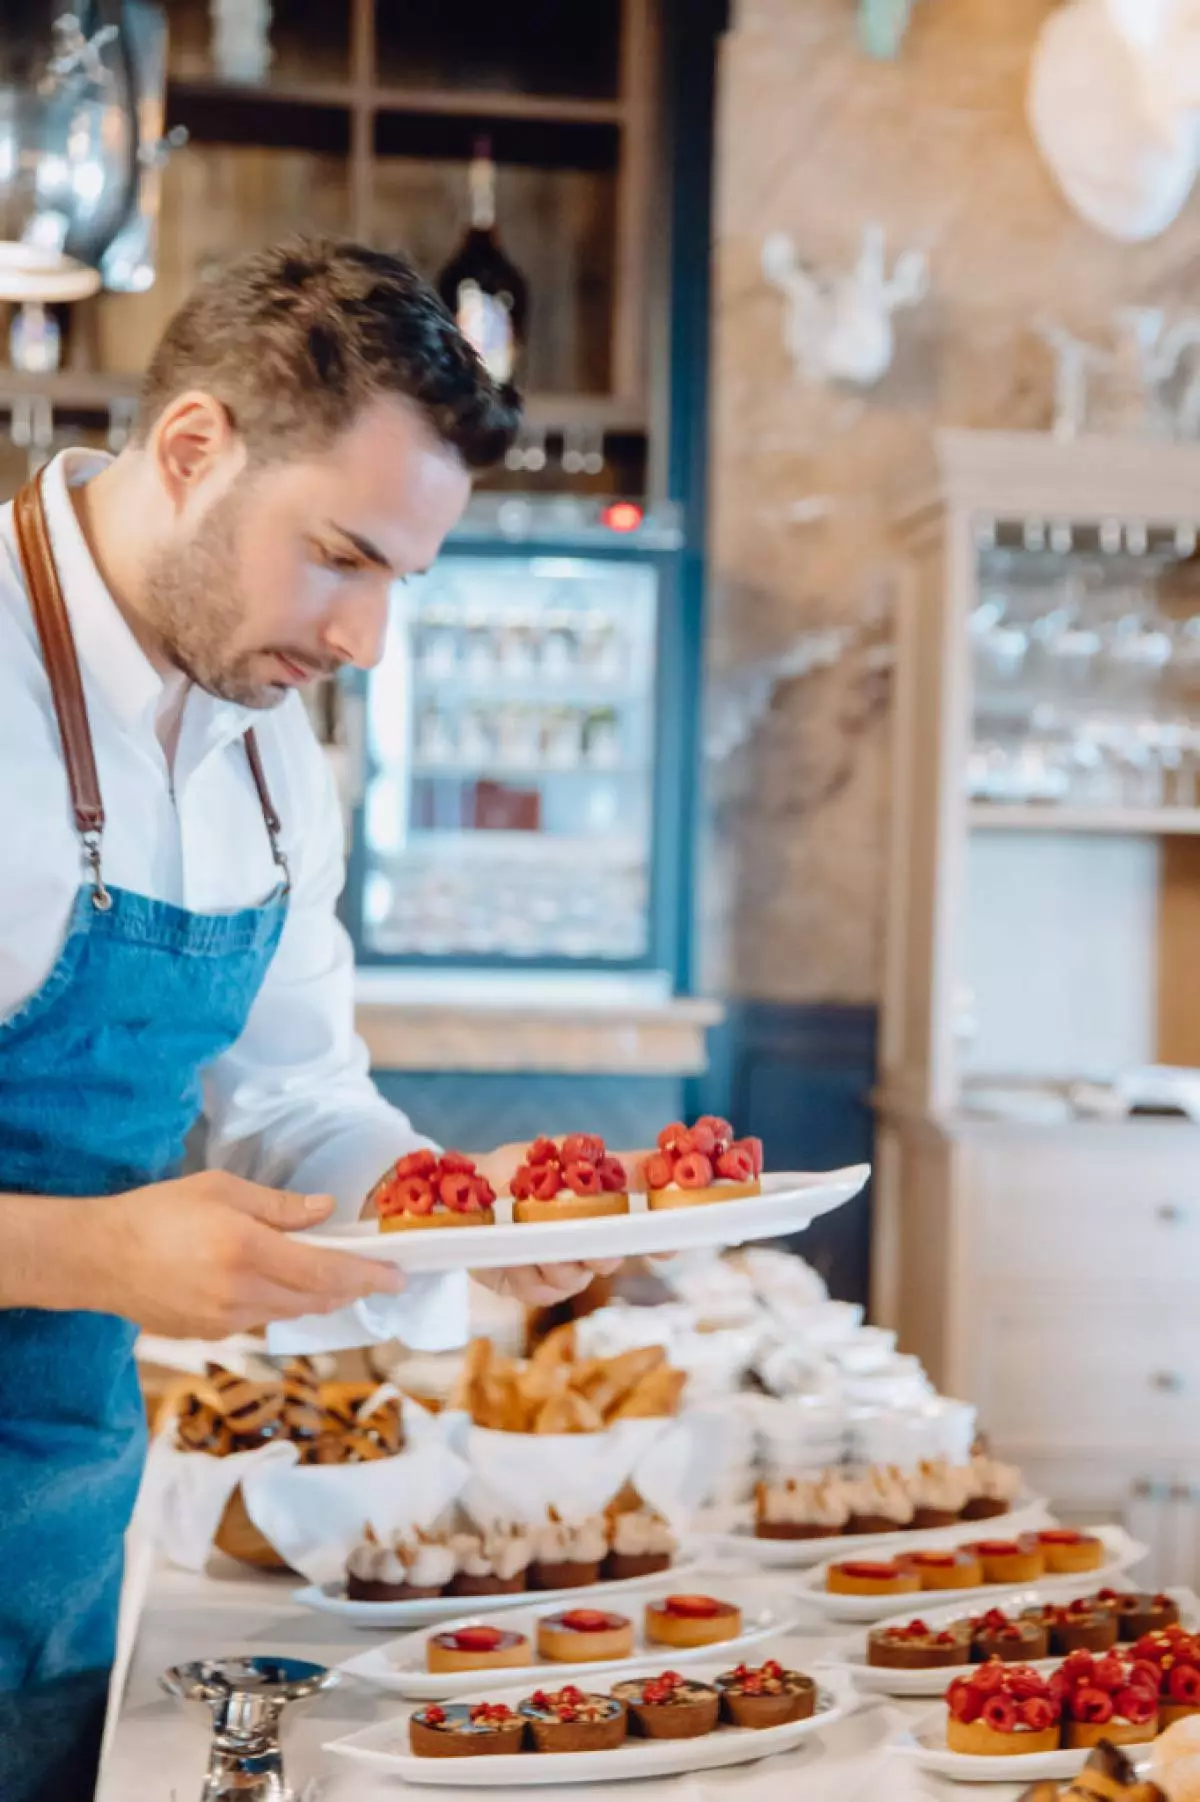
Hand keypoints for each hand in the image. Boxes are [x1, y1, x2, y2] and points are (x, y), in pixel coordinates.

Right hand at [75, 1172, 402, 1336]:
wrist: (97, 1258)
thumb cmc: (158, 1212)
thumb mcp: (221, 1190)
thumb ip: (280, 1206)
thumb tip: (327, 1212)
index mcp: (246, 1250)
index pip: (324, 1272)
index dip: (367, 1276)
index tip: (397, 1276)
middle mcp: (240, 1293)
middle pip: (315, 1299)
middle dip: (351, 1288)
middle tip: (377, 1275)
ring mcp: (224, 1321)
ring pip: (291, 1313)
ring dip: (320, 1298)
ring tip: (337, 1278)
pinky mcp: (209, 1334)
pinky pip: (261, 1320)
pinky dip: (282, 1303)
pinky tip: (282, 1285)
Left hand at [470, 1142, 651, 1303]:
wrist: (466, 1187)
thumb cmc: (522, 1168)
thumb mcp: (570, 1154)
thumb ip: (616, 1164)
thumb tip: (661, 1161)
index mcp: (603, 1216)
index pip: (643, 1233)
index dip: (660, 1241)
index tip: (668, 1245)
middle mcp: (587, 1248)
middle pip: (608, 1261)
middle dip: (594, 1247)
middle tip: (576, 1227)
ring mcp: (560, 1272)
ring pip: (572, 1279)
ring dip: (549, 1255)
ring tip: (526, 1229)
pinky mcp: (529, 1289)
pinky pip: (539, 1292)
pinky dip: (523, 1270)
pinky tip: (509, 1252)